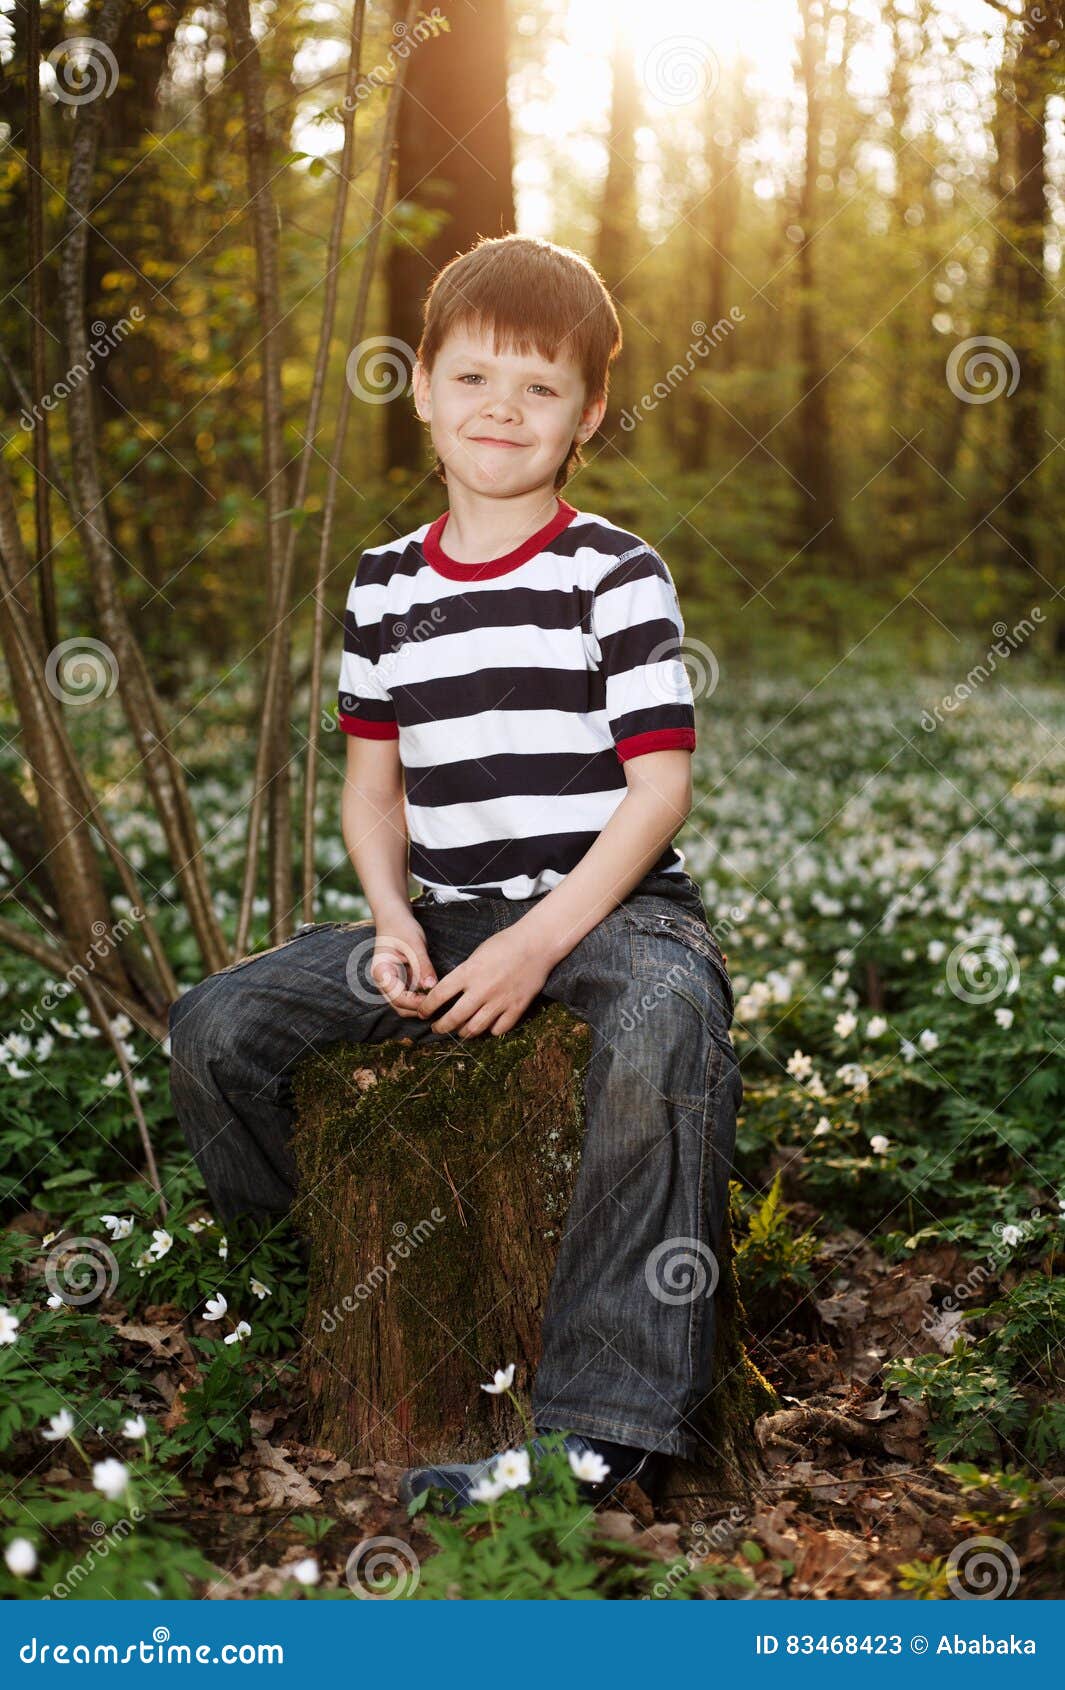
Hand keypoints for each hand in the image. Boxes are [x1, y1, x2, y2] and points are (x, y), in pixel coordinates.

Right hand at [369, 910, 437, 1019]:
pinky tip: (435, 990)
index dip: (417, 1003)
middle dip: (419, 1008)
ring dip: (421, 1003)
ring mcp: (390, 982)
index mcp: (382, 973)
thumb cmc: (401, 927)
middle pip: (400, 1007)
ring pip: (405, 1003)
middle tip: (440, 1002)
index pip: (399, 999)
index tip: (435, 1000)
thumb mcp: (415, 945)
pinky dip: (421, 996)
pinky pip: (410, 994)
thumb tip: (432, 986)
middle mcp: (383, 981)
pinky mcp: (399, 980)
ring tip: (439, 996)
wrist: (394, 916)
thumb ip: (423, 967)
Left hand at [415, 925, 551, 1037]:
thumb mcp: (477, 954)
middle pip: (454, 1018)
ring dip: (463, 1032)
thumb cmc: (505, 944)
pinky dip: (490, 1030)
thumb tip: (450, 993)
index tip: (423, 1013)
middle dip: (441, 1027)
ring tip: (460, 1031)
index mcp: (468, 972)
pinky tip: (488, 1026)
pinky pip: (499, 1029)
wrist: (536, 944)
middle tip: (437, 1028)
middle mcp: (482, 990)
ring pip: (475, 1028)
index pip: (439, 996)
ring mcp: (500, 1001)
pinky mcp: (516, 1008)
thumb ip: (464, 974)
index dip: (427, 1008)